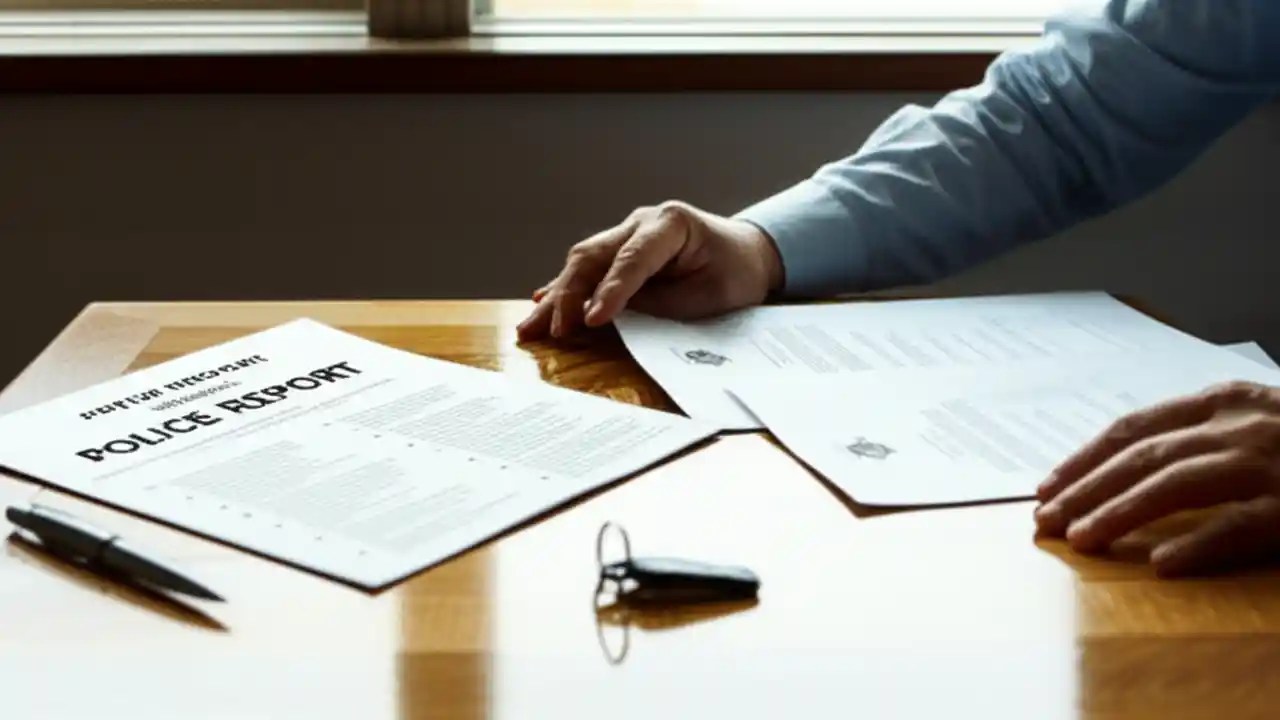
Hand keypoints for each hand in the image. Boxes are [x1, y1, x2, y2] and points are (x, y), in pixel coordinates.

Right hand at [517, 201, 783, 340]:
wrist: (748, 253)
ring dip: (557, 296)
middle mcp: (641, 222)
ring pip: (582, 262)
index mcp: (671, 224)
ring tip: (531, 327)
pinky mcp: (619, 251)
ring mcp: (626, 233)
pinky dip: (566, 290)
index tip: (591, 322)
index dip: (610, 292)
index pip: (632, 260)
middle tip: (553, 331)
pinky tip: (541, 305)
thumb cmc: (736, 273)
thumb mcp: (709, 296)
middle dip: (569, 295)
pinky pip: (588, 270)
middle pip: (593, 255)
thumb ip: (661, 306)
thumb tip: (610, 321)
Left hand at [1035, 381, 1279, 576]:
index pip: (1134, 429)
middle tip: (1045, 520)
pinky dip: (1197, 544)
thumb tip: (1126, 468)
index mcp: (1222, 402)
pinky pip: (1238, 526)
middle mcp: (1236, 427)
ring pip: (1175, 486)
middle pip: (1142, 458)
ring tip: (1080, 540)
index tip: (1046, 488)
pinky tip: (1161, 564)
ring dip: (1120, 513)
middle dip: (1086, 490)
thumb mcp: (1255, 419)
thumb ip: (1200, 434)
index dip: (1084, 459)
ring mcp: (1265, 464)